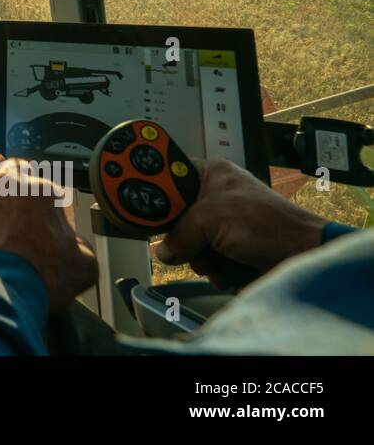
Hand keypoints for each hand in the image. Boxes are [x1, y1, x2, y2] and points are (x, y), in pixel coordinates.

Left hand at [0, 147, 97, 311]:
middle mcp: (12, 182)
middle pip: (17, 168)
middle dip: (21, 182)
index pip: (48, 187)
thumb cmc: (38, 276)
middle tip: (19, 202)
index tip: (44, 218)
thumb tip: (76, 242)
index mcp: (44, 192)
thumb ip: (84, 245)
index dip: (47, 203)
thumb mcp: (84, 265)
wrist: (1, 288)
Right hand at [156, 159, 327, 285]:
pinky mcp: (235, 249)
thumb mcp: (209, 219)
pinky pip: (209, 261)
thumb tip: (163, 250)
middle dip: (184, 237)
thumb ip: (178, 233)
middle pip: (178, 218)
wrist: (303, 256)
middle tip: (191, 240)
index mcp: (212, 174)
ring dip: (202, 257)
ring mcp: (227, 225)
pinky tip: (230, 268)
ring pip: (192, 244)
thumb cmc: (269, 224)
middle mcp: (218, 197)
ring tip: (219, 257)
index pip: (171, 178)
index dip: (157, 193)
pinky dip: (217, 269)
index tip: (142, 206)